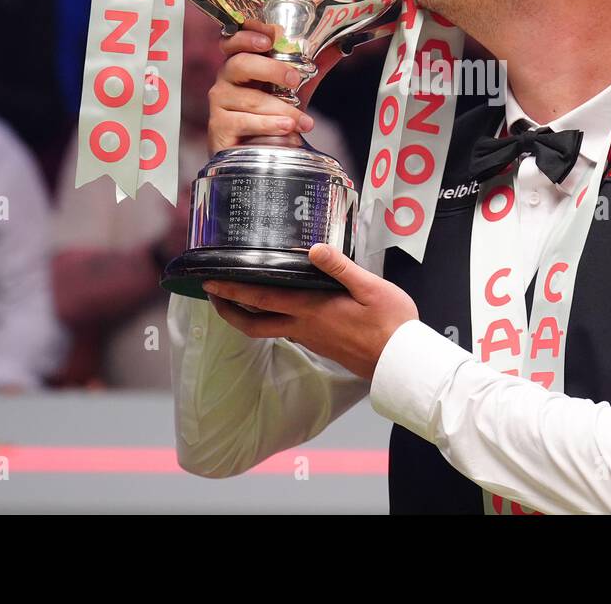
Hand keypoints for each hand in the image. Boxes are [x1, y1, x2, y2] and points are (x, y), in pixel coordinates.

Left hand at [202, 243, 417, 380]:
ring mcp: (311, 338)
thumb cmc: (391, 324)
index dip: (232, 291)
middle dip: (228, 310)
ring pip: (268, 330)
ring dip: (247, 317)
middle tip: (212, 296)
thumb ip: (341, 268)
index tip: (210, 283)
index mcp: (312, 309)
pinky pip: (286, 332)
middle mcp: (304, 327)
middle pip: (253, 324)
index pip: (262, 299)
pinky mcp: (320, 345)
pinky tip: (279, 308)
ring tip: (238, 300)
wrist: (400, 362)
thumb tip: (314, 248)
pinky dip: (271, 320)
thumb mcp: (371, 288)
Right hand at [207, 16, 344, 153]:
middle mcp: (225, 79)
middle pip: (242, 64)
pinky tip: (287, 130)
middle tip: (295, 80)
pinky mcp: (220, 126)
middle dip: (272, 69)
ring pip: (251, 99)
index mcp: (240, 64)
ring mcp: (220, 103)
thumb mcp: (290, 89)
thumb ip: (310, 68)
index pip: (235, 41)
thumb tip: (339, 48)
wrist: (253, 151)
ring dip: (282, 110)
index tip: (271, 36)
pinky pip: (245, 122)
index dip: (248, 34)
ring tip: (304, 121)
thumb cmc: (270, 114)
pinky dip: (269, 126)